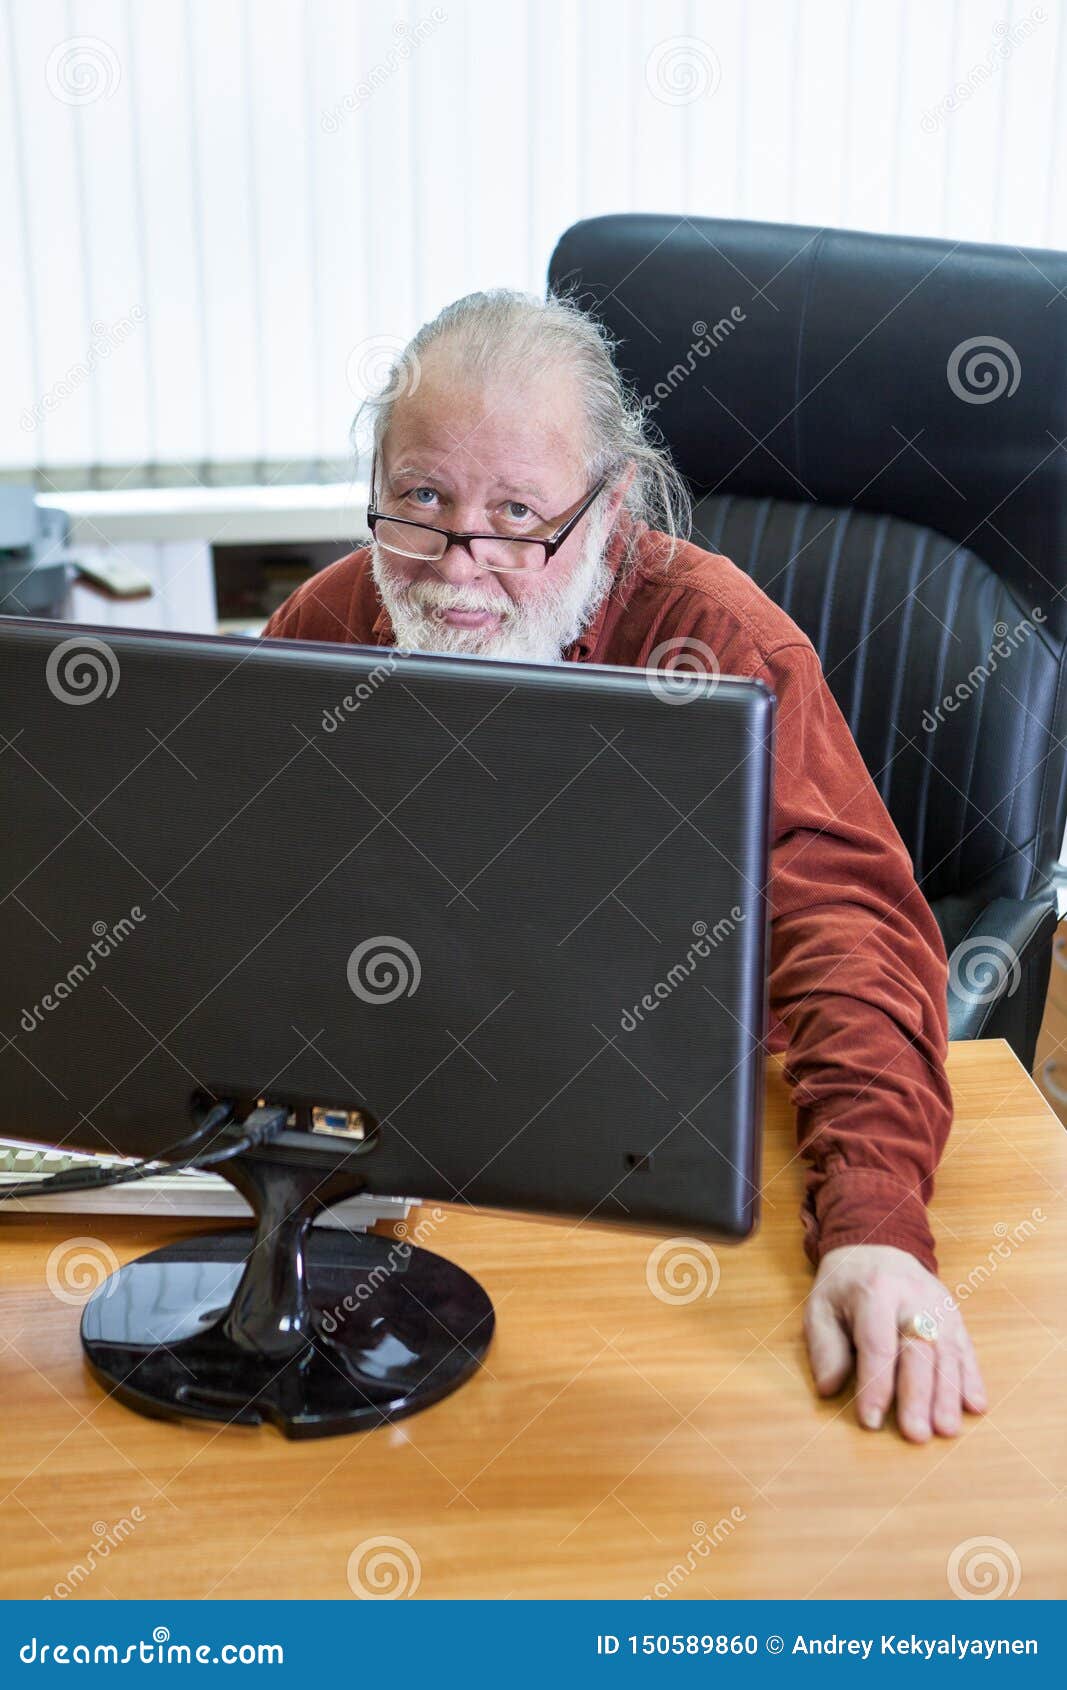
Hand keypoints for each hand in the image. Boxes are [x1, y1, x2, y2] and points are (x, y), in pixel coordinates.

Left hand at [803, 1243, 986, 1441]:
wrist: (877, 1244)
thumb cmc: (845, 1286)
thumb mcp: (821, 1308)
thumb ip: (825, 1348)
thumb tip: (830, 1389)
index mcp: (874, 1292)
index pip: (877, 1344)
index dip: (875, 1385)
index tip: (870, 1421)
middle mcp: (912, 1297)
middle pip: (918, 1350)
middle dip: (918, 1396)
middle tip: (916, 1435)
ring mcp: (938, 1305)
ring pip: (947, 1352)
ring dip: (948, 1394)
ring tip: (945, 1430)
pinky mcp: (954, 1314)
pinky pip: (966, 1347)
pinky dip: (972, 1378)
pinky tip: (974, 1406)